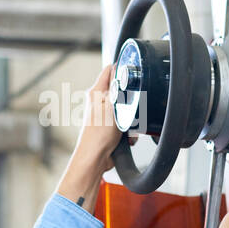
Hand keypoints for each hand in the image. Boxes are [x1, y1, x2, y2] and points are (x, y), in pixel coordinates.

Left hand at [56, 63, 136, 207]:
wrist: (96, 158)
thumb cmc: (99, 135)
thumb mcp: (111, 105)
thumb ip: (116, 88)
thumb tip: (119, 71)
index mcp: (96, 92)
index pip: (109, 70)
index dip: (121, 69)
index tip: (132, 74)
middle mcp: (100, 101)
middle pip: (123, 91)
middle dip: (131, 101)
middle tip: (130, 109)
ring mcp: (106, 114)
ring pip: (127, 109)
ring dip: (132, 119)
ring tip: (128, 127)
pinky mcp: (111, 127)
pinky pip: (126, 123)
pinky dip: (129, 130)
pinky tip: (127, 137)